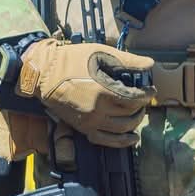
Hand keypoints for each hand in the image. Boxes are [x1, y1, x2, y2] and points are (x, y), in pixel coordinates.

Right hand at [14, 38, 153, 147]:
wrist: (43, 74)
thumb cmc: (71, 60)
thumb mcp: (100, 53)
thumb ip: (127, 60)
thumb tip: (150, 64)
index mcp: (103, 91)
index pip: (133, 99)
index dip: (146, 95)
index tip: (151, 90)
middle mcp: (97, 111)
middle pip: (129, 115)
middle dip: (141, 108)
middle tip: (144, 100)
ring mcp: (89, 122)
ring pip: (120, 130)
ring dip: (134, 123)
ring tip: (139, 114)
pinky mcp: (82, 128)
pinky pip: (104, 140)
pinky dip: (120, 142)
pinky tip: (131, 138)